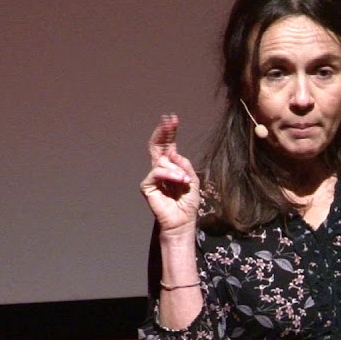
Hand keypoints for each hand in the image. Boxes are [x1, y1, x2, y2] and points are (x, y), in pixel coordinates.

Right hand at [140, 114, 200, 237]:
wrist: (182, 221)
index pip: (168, 145)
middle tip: (168, 120)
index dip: (169, 132)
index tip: (172, 118)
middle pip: (158, 146)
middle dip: (163, 132)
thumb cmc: (187, 203)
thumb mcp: (193, 180)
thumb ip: (185, 165)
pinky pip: (156, 173)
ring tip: (184, 180)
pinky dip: (169, 175)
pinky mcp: (147, 186)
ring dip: (176, 170)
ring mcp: (153, 177)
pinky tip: (178, 181)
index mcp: (171, 166)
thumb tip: (174, 154)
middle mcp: (160, 169)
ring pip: (162, 161)